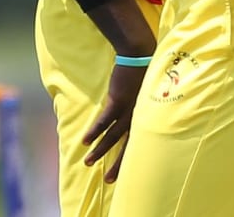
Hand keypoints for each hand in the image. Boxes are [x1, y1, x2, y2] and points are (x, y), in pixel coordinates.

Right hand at [82, 62, 146, 182]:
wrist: (141, 53)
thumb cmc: (145, 71)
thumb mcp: (149, 94)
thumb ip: (144, 107)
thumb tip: (137, 117)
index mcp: (147, 116)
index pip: (141, 143)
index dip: (133, 158)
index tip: (126, 172)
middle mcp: (140, 116)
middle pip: (129, 145)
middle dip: (119, 164)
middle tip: (110, 181)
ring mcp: (129, 109)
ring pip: (113, 136)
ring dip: (100, 150)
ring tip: (88, 163)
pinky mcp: (118, 99)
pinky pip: (104, 120)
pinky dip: (94, 131)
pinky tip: (85, 142)